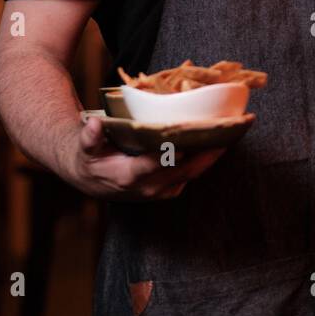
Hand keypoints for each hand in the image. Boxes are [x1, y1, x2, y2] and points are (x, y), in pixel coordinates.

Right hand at [61, 116, 227, 200]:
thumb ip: (89, 138)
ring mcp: (158, 191)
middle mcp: (148, 187)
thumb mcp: (84, 148)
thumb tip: (93, 124)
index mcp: (129, 175)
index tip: (193, 140)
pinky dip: (203, 162)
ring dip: (211, 158)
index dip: (175, 154)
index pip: (156, 164)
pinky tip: (216, 145)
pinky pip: (190, 177)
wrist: (89, 180)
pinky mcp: (165, 190)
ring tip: (230, 135)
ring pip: (191, 175)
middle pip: (184, 170)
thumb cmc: (89, 159)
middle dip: (207, 153)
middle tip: (228, 132)